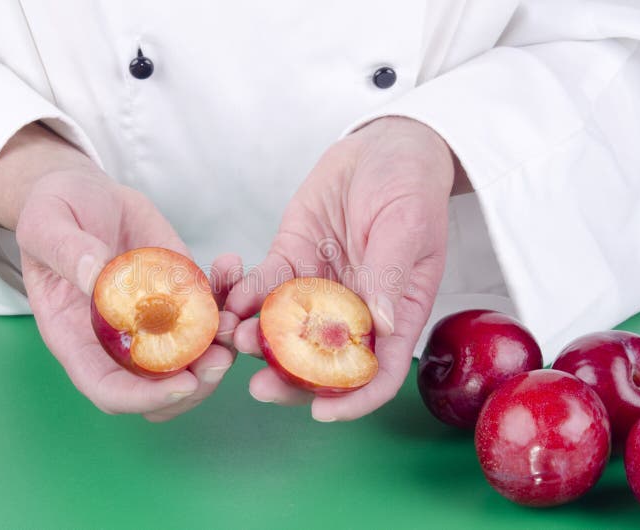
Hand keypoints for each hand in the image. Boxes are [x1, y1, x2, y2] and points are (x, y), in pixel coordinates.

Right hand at [0, 123, 240, 420]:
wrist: (84, 196)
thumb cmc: (51, 215)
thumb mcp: (45, 225)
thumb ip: (66, 251)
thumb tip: (97, 277)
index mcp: (77, 337)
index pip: (109, 389)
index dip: (145, 397)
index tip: (183, 384)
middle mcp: (119, 338)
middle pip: (161, 386)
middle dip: (198, 382)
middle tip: (223, 355)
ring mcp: (153, 319)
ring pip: (194, 356)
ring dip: (220, 345)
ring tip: (234, 317)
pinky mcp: (178, 292)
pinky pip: (209, 309)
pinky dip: (227, 295)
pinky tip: (230, 265)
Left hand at [226, 116, 463, 420]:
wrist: (380, 146)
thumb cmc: (409, 184)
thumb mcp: (407, 225)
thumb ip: (389, 274)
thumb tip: (382, 325)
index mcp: (394, 312)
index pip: (378, 372)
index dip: (353, 399)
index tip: (321, 414)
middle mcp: (353, 310)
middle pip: (322, 362)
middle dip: (290, 379)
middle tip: (258, 386)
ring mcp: (318, 289)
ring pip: (285, 331)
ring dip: (258, 341)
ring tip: (234, 339)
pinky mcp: (289, 262)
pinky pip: (264, 289)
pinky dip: (246, 298)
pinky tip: (230, 301)